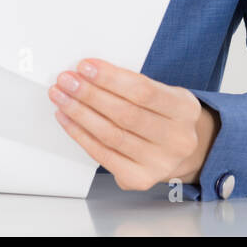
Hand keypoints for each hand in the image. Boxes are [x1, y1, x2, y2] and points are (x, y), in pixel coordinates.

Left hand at [48, 58, 219, 190]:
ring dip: (79, 113)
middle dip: (90, 95)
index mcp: (185, 109)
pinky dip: (80, 134)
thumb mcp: (163, 93)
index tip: (85, 67)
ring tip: (61, 97)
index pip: (144, 91)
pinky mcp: (139, 179)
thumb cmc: (165, 117)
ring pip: (110, 135)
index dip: (110, 78)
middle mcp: (177, 139)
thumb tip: (89, 73)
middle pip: (125, 114)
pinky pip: (102, 155)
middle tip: (67, 81)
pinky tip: (67, 119)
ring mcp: (159, 163)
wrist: (182, 153)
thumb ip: (133, 84)